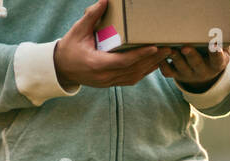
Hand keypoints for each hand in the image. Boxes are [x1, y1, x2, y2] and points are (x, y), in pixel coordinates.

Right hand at [53, 0, 170, 89]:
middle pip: (133, 70)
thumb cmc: (69, 48)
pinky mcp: (110, 83)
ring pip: (134, 76)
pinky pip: (130, 79)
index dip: (139, 55)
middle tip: (169, 47)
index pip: (122, 62)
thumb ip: (91, 16)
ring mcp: (107, 82)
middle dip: (152, 59)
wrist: (60, 69)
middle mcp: (103, 76)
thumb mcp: (77, 31)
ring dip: (151, 66)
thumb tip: (104, 1)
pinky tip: (154, 63)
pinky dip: (144, 71)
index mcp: (96, 64)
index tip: (154, 47)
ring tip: (166, 54)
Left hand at [160, 46, 228, 91]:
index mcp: (216, 64)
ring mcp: (188, 75)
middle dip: (190, 55)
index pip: (217, 60)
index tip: (214, 46)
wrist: (204, 71)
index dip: (216, 54)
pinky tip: (160, 54)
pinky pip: (168, 72)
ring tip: (170, 49)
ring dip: (174, 57)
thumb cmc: (213, 53)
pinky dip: (163, 64)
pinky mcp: (176, 75)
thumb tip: (215, 28)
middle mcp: (202, 72)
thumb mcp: (221, 48)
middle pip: (196, 64)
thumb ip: (219, 41)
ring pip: (180, 67)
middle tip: (185, 48)